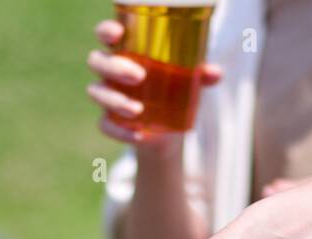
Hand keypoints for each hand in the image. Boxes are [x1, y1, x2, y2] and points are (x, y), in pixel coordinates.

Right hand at [86, 19, 220, 146]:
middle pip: (97, 61)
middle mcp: (109, 70)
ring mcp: (106, 95)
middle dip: (114, 67)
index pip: (106, 33)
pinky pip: (105, 124)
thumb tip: (215, 74)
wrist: (168, 127)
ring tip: (138, 110)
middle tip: (139, 75)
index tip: (118, 34)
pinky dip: (119, 131)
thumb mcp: (189, 78)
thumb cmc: (175, 87)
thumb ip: (200, 73)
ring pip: (96, 92)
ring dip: (115, 101)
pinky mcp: (109, 120)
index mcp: (125, 49)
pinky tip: (138, 135)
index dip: (106, 30)